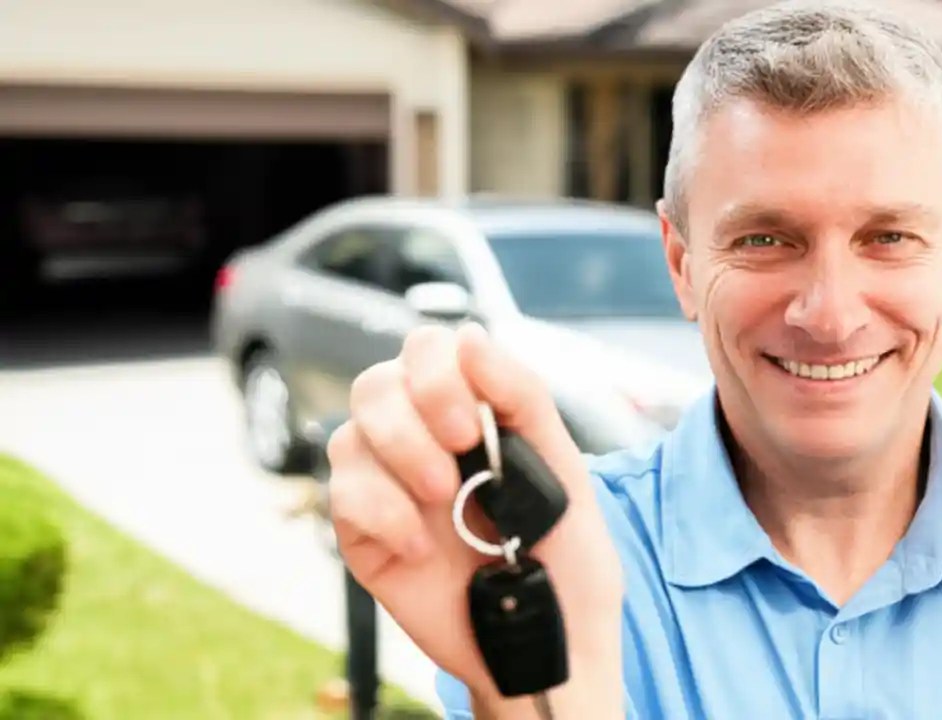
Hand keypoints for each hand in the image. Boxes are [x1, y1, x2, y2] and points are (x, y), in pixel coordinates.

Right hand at [326, 323, 624, 714]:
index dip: (438, 373)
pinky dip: (384, 515)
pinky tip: (424, 547)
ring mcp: (388, 486)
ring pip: (349, 435)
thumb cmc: (566, 548)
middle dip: (413, 416)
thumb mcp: (562, 462)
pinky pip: (343, 498)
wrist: (553, 635)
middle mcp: (421, 439)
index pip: (426, 351)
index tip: (471, 423)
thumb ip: (518, 394)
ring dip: (400, 461)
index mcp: (470, 411)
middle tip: (458, 458)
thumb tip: (469, 336)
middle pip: (376, 384)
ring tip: (443, 501)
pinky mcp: (363, 535)